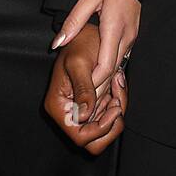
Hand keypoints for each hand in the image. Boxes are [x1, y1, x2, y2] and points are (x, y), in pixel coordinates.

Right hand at [44, 25, 126, 153]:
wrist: (85, 33)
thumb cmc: (79, 44)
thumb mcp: (80, 64)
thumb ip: (83, 90)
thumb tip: (85, 115)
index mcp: (58, 106)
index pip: (79, 136)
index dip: (99, 128)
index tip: (113, 107)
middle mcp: (66, 113)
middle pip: (91, 142)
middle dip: (109, 126)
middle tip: (117, 102)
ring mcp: (79, 111)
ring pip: (101, 132)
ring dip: (115, 115)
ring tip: (118, 89)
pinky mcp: (90, 105)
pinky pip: (106, 117)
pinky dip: (116, 105)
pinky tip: (117, 85)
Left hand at [52, 0, 139, 89]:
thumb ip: (73, 21)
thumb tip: (57, 43)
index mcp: (114, 29)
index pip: (105, 66)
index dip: (93, 84)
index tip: (80, 96)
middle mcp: (127, 37)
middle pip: (112, 71)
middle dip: (98, 88)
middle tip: (82, 104)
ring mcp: (132, 37)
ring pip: (118, 66)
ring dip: (104, 80)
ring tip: (88, 95)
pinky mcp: (132, 35)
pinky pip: (121, 58)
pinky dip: (110, 69)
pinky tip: (99, 76)